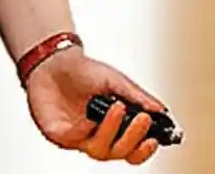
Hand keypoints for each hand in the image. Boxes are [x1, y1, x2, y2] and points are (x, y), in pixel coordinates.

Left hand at [25, 47, 169, 164]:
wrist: (53, 61)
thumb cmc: (83, 73)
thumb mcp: (116, 81)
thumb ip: (138, 98)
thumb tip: (161, 111)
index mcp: (114, 127)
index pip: (133, 149)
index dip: (144, 149)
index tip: (154, 139)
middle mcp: (97, 136)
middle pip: (119, 153)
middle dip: (133, 138)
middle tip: (142, 119)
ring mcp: (78, 137)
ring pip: (99, 150)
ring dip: (111, 131)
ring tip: (117, 108)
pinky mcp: (57, 134)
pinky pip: (73, 140)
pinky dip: (84, 129)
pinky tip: (90, 116)